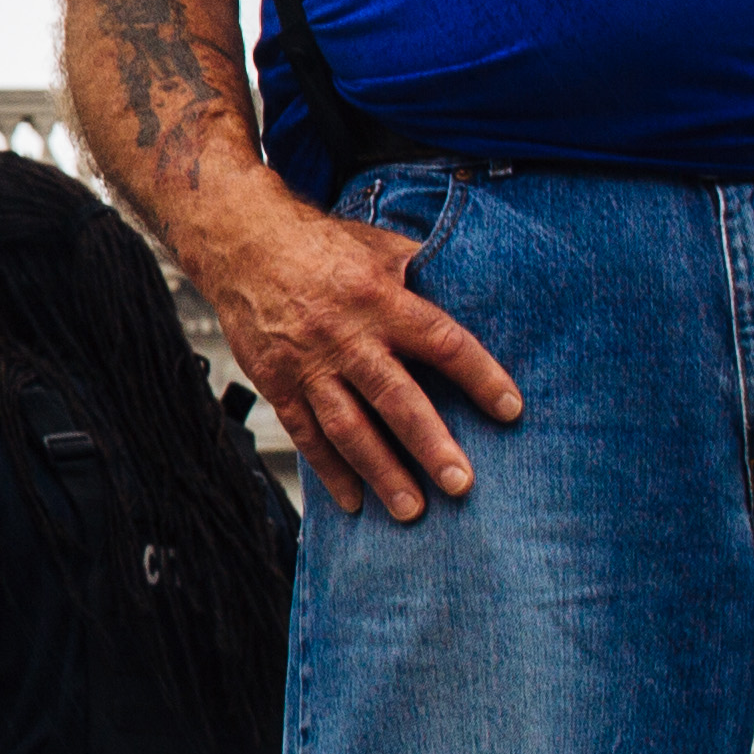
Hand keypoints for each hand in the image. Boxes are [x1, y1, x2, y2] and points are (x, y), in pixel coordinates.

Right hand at [177, 189, 518, 521]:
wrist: (243, 243)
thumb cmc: (321, 245)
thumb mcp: (380, 246)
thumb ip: (426, 272)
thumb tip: (480, 285)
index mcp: (380, 299)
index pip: (441, 342)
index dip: (479, 376)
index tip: (510, 410)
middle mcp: (345, 335)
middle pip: (393, 397)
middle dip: (428, 444)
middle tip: (460, 484)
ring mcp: (307, 364)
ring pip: (348, 427)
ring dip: (381, 472)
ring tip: (411, 510)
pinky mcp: (277, 382)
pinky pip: (306, 434)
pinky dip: (330, 471)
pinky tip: (354, 500)